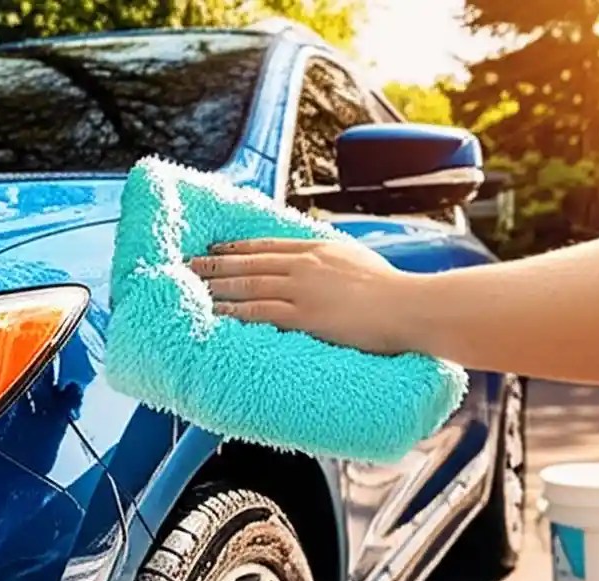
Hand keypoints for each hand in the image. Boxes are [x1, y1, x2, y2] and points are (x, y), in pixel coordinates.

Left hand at [189, 239, 420, 353]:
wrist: (410, 306)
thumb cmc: (394, 291)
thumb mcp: (359, 262)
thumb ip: (335, 262)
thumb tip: (326, 266)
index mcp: (317, 249)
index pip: (266, 246)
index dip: (235, 248)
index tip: (214, 250)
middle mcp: (304, 264)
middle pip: (248, 262)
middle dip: (214, 264)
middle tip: (187, 265)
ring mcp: (302, 289)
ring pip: (247, 285)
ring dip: (215, 286)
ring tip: (191, 289)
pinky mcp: (304, 315)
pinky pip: (258, 312)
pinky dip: (233, 311)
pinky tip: (215, 313)